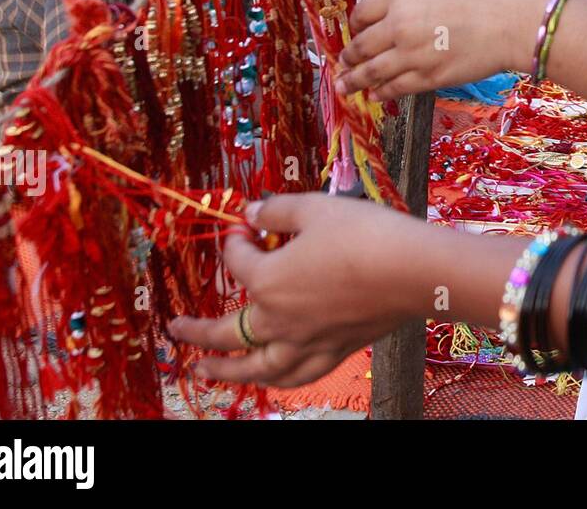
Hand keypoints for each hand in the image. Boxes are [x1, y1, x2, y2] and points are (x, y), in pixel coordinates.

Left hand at [168, 194, 430, 386]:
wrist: (412, 270)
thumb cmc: (364, 234)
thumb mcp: (315, 208)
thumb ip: (278, 210)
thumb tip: (252, 212)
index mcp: (267, 280)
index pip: (237, 260)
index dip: (236, 239)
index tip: (244, 225)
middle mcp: (278, 319)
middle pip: (226, 330)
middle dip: (195, 330)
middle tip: (174, 330)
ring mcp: (306, 341)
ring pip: (255, 367)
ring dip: (225, 371)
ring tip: (204, 372)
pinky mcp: (334, 351)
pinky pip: (297, 375)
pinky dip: (278, 380)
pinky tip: (272, 379)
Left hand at [335, 0, 547, 98]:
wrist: (511, 18)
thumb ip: (412, 0)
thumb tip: (398, 17)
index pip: (362, 13)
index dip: (355, 27)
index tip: (355, 33)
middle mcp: (398, 23)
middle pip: (360, 45)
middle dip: (348, 57)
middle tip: (342, 64)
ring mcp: (411, 53)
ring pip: (371, 71)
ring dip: (354, 80)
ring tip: (344, 86)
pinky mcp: (428, 77)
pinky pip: (394, 88)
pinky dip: (380, 92)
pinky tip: (375, 94)